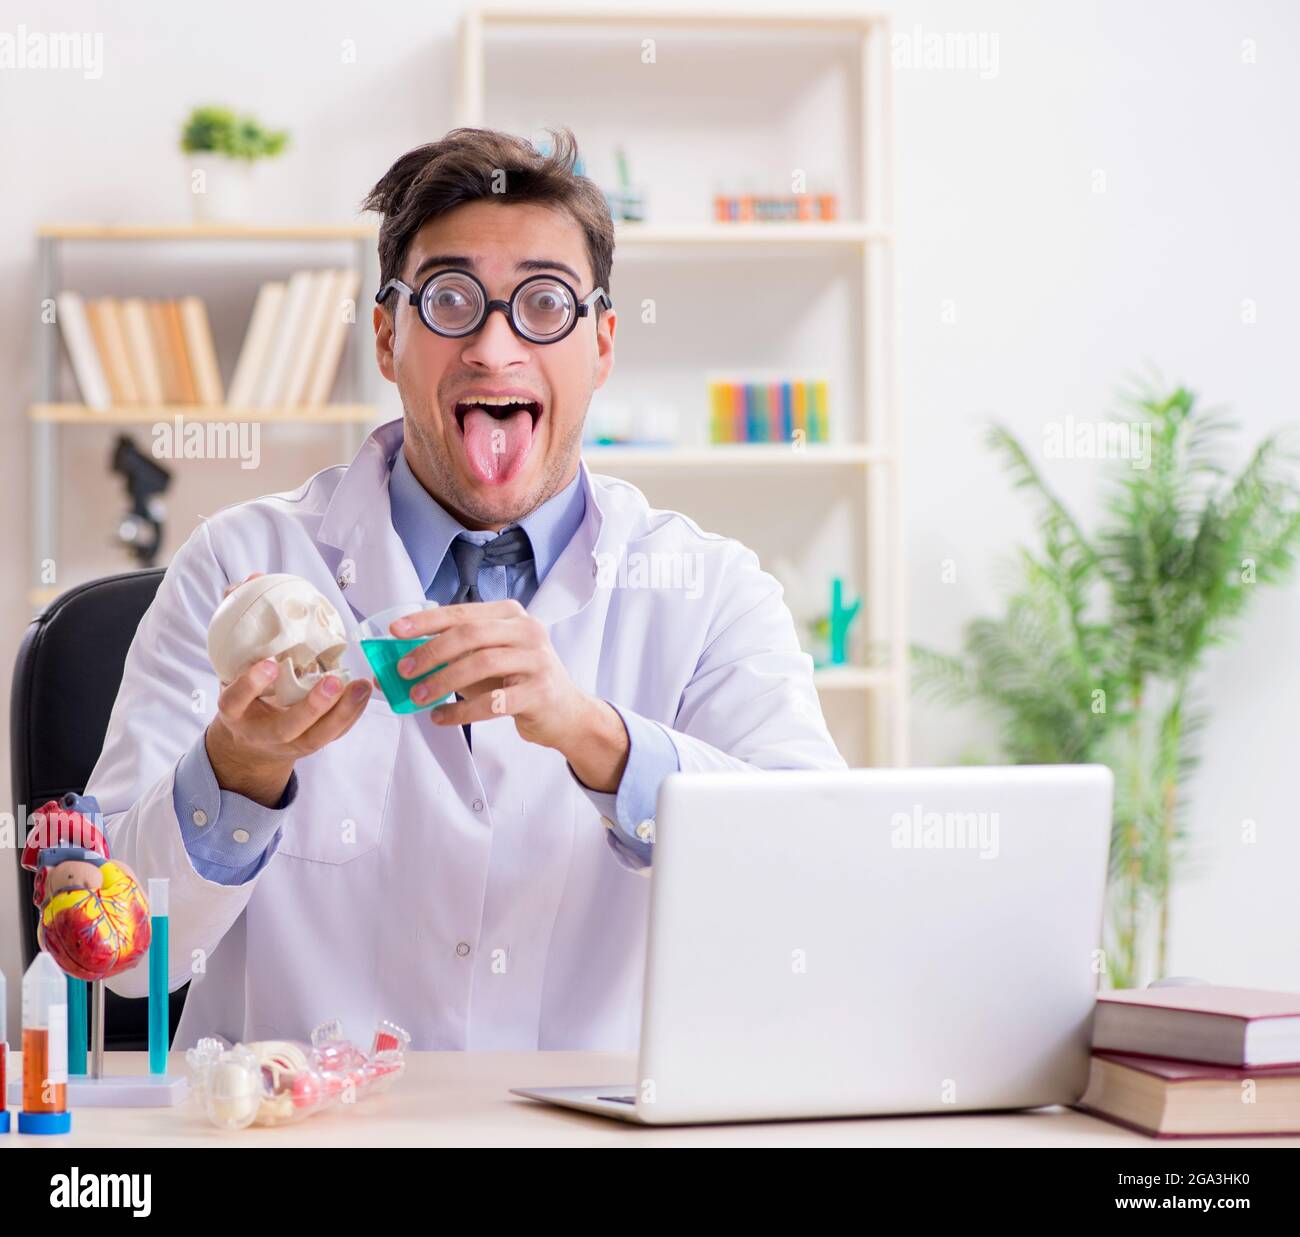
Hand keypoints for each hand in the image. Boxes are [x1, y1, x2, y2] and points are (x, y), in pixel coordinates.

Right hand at [205, 574, 372, 805]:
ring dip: (342, 711)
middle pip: (287, 726)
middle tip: (332, 680)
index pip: (235, 700)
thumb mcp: (232, 663)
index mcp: (234, 711)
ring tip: (361, 685)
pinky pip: (335, 733)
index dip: (250, 685)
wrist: (251, 741)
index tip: (268, 663)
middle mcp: (261, 732)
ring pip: (317, 736)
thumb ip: (238, 623)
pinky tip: (365, 692)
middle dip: (312, 706)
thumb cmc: (245, 691)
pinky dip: (352, 714)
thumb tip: (251, 580)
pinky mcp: (312, 745)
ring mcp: (288, 743)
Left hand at [390, 599, 629, 790]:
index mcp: (511, 615)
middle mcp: (528, 631)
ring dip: (443, 681)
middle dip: (431, 651)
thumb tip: (403, 659)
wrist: (565, 712)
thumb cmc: (519, 681)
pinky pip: (492, 701)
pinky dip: (461, 711)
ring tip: (418, 697)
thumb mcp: (490, 658)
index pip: (463, 612)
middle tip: (403, 671)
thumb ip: (455, 653)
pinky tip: (441, 717)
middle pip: (471, 634)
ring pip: (481, 664)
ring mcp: (537, 661)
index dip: (426, 621)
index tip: (395, 631)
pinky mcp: (539, 692)